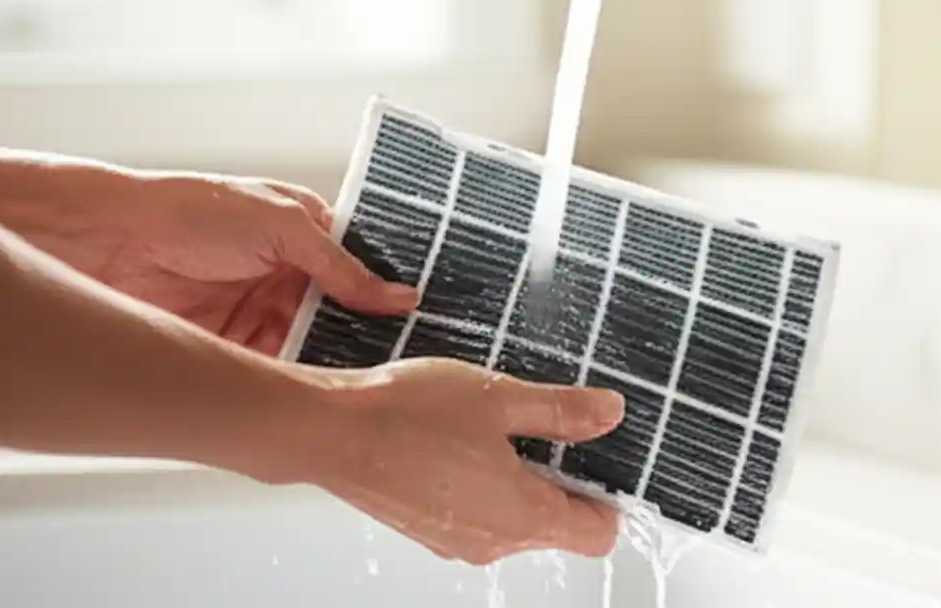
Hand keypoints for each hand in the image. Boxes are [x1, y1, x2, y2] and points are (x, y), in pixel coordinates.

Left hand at [18, 167, 417, 354]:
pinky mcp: (234, 344)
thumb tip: (397, 294)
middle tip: (406, 356)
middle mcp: (286, 273)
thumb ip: (343, 266)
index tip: (423, 315)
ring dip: (336, 359)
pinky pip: (278, 369)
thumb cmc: (188, 211)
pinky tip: (322, 391)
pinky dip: (298, 380)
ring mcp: (260, 310)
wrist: (107, 242)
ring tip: (371, 378)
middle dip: (370, 332)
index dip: (391, 289)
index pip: (362, 265)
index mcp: (304, 232)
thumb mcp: (284, 226)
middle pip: (343, 311)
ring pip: (314, 343)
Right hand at [308, 358, 624, 563]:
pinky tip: (464, 438)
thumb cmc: (408, 415)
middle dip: (564, 479)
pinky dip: (484, 483)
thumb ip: (562, 411)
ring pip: (516, 519)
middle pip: (558, 526)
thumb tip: (608, 413)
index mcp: (523, 516)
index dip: (609, 495)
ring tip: (500, 424)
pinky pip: (478, 514)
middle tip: (550, 424)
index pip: (598, 534)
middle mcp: (493, 542)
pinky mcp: (429, 529)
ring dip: (520, 477)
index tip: (603, 454)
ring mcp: (457, 541)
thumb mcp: (500, 398)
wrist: (330, 431)